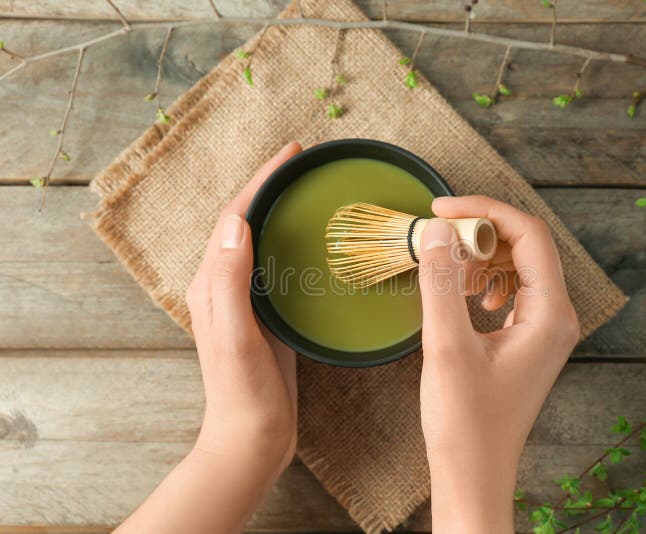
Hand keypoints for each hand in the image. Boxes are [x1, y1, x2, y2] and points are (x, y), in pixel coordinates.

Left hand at [188, 141, 301, 470]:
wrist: (252, 437)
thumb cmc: (242, 392)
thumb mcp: (235, 334)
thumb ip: (230, 278)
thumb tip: (236, 221)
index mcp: (212, 283)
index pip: (235, 216)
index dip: (262, 181)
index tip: (290, 155)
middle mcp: (223, 285)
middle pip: (247, 220)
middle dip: (272, 187)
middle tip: (304, 165)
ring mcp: (245, 300)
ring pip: (263, 240)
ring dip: (283, 211)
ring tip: (311, 191)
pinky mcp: (265, 315)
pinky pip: (277, 265)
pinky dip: (294, 242)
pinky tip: (316, 244)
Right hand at [418, 195, 579, 533]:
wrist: (473, 474)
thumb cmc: (466, 423)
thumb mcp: (446, 346)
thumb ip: (441, 282)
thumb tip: (436, 231)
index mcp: (550, 314)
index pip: (529, 235)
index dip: (485, 211)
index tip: (441, 209)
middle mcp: (556, 318)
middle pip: (526, 247)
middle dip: (481, 233)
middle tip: (438, 235)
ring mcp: (543, 331)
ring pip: (518, 268)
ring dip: (481, 257)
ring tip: (447, 270)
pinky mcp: (526, 342)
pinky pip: (511, 292)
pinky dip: (484, 281)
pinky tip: (461, 295)